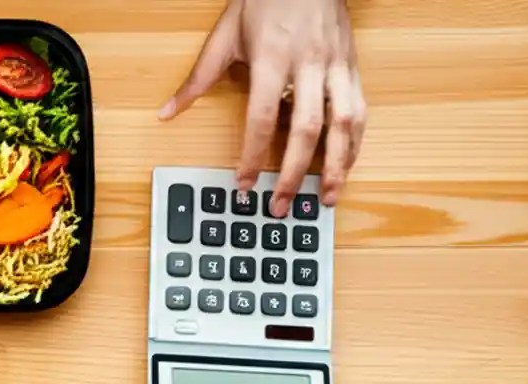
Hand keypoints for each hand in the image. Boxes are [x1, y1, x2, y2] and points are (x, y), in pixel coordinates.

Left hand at [159, 0, 365, 212]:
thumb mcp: (225, 34)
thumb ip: (198, 78)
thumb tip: (167, 112)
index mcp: (273, 58)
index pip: (262, 118)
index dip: (254, 155)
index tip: (245, 185)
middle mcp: (309, 64)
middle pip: (306, 129)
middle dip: (295, 173)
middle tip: (282, 205)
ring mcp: (336, 66)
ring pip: (344, 124)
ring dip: (338, 166)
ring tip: (328, 198)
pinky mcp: (353, 66)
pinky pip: (360, 111)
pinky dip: (354, 143)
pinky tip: (346, 166)